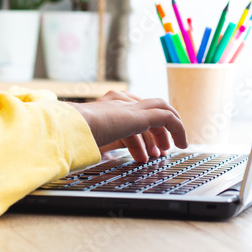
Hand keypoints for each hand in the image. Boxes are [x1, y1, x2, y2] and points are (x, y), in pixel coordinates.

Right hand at [67, 90, 187, 162]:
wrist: (71, 128)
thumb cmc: (75, 135)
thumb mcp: (93, 137)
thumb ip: (106, 140)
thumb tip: (112, 151)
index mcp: (106, 104)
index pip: (133, 111)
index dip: (143, 131)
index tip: (147, 150)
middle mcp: (119, 100)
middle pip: (148, 108)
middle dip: (158, 129)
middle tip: (161, 149)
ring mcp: (130, 105)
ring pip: (161, 109)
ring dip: (170, 129)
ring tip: (169, 150)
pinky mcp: (141, 114)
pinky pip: (167, 118)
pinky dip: (177, 129)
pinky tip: (180, 143)